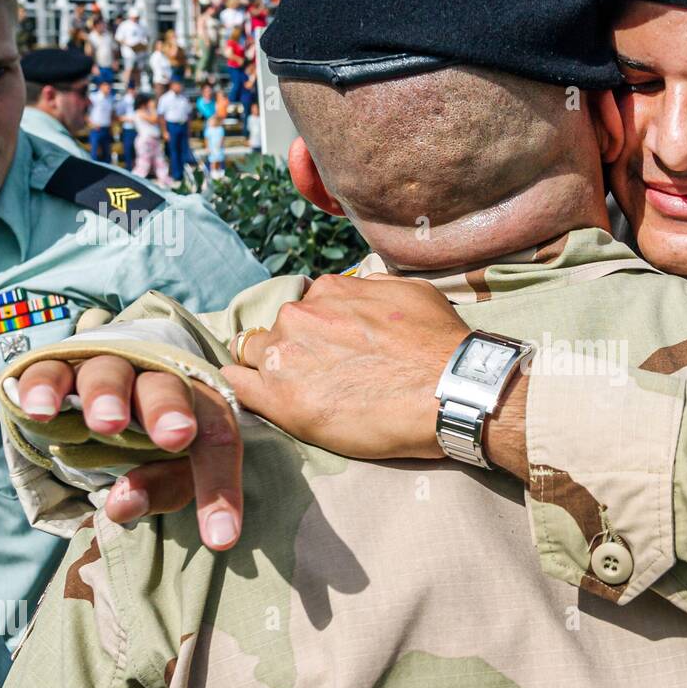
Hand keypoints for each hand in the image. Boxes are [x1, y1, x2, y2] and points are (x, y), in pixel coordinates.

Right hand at [16, 356, 242, 549]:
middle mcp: (156, 377)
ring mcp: (107, 368)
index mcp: (198, 403)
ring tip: (106, 425)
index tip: (220, 536)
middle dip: (170, 411)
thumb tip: (119, 507)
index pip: (217, 438)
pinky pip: (50, 372)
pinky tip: (40, 410)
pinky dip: (44, 388)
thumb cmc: (152, 437)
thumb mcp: (171, 467)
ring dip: (108, 396)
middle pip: (168, 388)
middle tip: (176, 436)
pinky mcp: (58, 368)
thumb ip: (161, 488)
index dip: (220, 486)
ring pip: (110, 373)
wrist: (110, 385)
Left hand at [225, 273, 470, 459]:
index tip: (332, 353)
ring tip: (300, 395)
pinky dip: (240, 389)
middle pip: (277, 332)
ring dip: (269, 371)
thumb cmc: (440, 345)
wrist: (449, 390)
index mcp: (328, 291)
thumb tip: (361, 291)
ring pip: (254, 358)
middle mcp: (299, 316)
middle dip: (293, 351)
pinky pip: (237, 387)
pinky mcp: (280, 399)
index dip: (317, 333)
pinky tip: (251, 398)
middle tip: (322, 379)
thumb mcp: (412, 293)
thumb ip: (374, 288)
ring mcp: (286, 356)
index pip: (306, 309)